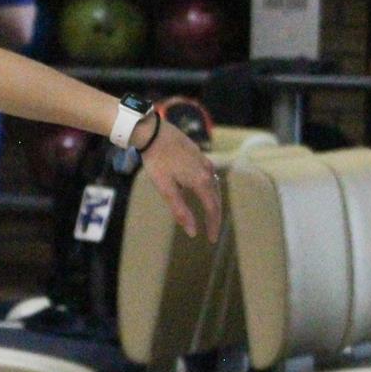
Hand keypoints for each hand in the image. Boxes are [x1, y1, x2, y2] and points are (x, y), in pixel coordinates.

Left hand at [136, 121, 221, 240]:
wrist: (153, 132)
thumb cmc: (157, 160)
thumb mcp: (166, 188)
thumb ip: (180, 210)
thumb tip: (192, 231)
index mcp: (201, 181)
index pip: (212, 208)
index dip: (213, 225)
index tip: (211, 239)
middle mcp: (207, 171)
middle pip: (216, 198)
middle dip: (215, 216)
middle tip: (212, 231)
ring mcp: (204, 161)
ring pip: (214, 186)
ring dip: (214, 202)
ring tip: (210, 215)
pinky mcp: (198, 155)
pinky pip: (209, 176)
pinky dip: (209, 189)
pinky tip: (202, 190)